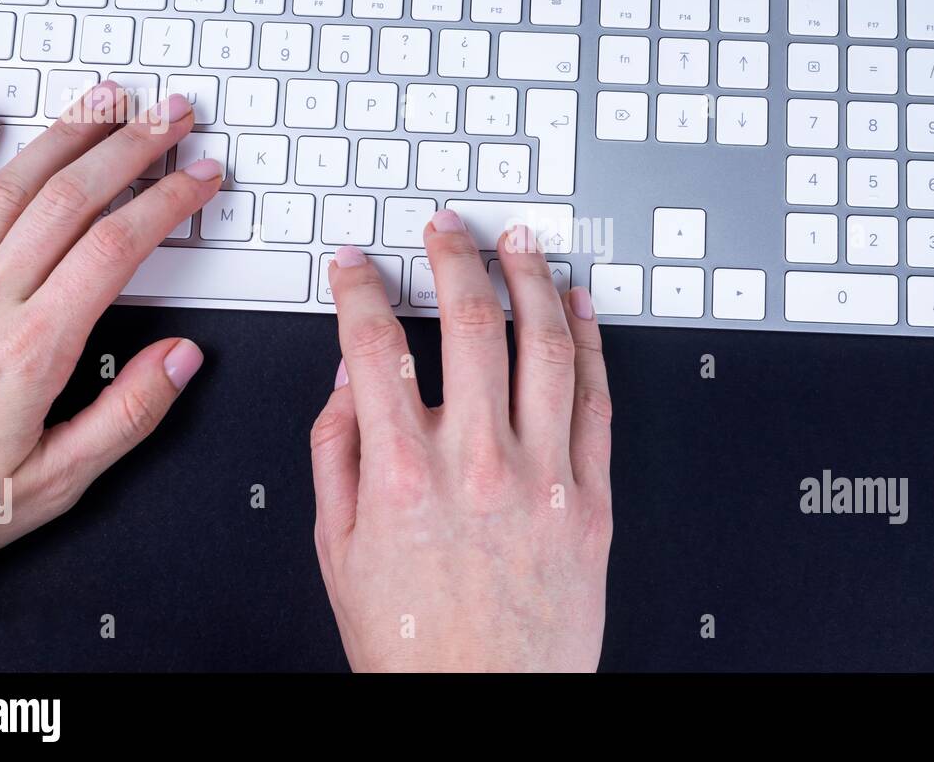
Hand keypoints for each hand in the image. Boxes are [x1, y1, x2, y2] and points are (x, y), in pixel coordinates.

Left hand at [0, 88, 220, 579]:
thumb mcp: (52, 486)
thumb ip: (125, 417)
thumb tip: (181, 359)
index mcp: (32, 350)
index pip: (117, 249)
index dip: (169, 203)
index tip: (202, 176)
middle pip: (69, 202)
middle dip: (129, 149)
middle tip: (170, 114)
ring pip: (6, 191)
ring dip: (62, 137)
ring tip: (104, 99)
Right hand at [310, 211, 613, 671]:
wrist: (489, 706)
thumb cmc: (414, 642)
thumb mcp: (339, 552)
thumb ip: (336, 455)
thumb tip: (348, 381)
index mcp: (401, 474)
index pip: (374, 344)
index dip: (359, 288)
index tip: (357, 265)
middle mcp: (475, 463)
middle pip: (469, 322)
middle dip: (454, 255)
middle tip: (448, 228)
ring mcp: (543, 476)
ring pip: (545, 344)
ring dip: (531, 278)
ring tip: (521, 242)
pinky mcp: (592, 497)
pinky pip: (597, 399)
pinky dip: (590, 341)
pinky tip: (578, 307)